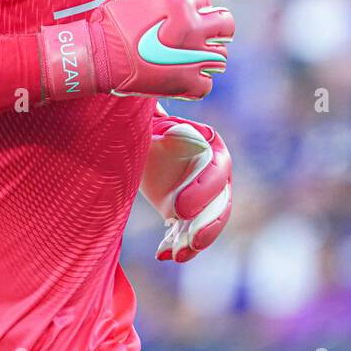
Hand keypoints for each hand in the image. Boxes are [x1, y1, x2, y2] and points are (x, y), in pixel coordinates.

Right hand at [39, 0, 233, 100]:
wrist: (99, 56)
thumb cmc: (111, 22)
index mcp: (180, 4)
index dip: (195, 3)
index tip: (186, 10)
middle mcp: (192, 29)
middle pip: (226, 24)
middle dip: (219, 26)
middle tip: (209, 32)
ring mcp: (192, 57)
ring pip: (220, 56)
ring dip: (210, 55)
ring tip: (197, 56)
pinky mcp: (185, 83)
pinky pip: (206, 85)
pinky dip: (198, 82)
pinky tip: (187, 78)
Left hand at [140, 110, 231, 261]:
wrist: (128, 142)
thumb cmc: (139, 124)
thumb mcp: (146, 116)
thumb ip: (154, 108)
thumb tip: (155, 95)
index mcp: (208, 144)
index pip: (220, 169)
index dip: (206, 191)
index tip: (181, 210)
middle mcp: (211, 171)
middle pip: (222, 200)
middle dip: (210, 223)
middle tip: (190, 240)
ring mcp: (201, 193)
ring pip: (211, 221)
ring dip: (198, 241)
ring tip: (178, 255)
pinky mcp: (186, 212)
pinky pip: (192, 233)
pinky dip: (181, 247)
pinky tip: (164, 255)